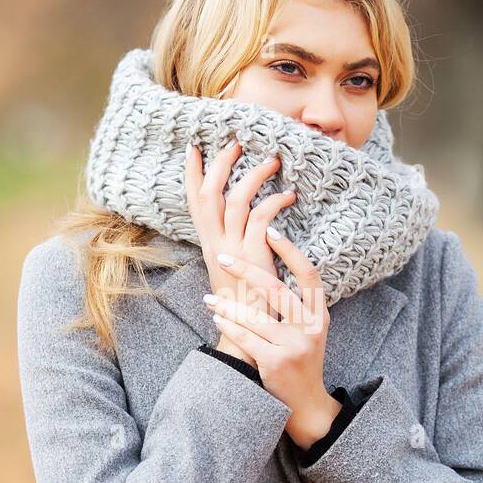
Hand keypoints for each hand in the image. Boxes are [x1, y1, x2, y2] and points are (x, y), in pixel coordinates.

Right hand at [186, 139, 295, 367]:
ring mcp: (233, 251)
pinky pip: (260, 219)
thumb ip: (236, 246)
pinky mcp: (253, 258)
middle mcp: (216, 246)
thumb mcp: (236, 270)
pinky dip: (275, 202)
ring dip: (253, 176)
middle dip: (220, 164)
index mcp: (210, 246)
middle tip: (236, 143)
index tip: (196, 147)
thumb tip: (248, 220)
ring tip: (273, 162)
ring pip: (235, 200)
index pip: (195, 203)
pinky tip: (289, 196)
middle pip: (208, 194)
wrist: (249, 339)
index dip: (192, 174)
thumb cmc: (248, 306)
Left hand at [202, 230, 340, 452]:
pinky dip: (228, 326)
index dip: (290, 251)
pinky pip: (245, 337)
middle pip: (276, 289)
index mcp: (320, 314)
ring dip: (227, 305)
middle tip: (223, 257)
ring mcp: (295, 346)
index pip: (308, 274)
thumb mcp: (308, 330)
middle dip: (245, 270)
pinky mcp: (276, 362)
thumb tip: (265, 268)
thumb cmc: (299, 360)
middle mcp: (311, 327)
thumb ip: (295, 304)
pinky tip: (217, 319)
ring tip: (209, 299)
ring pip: (254, 315)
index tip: (269, 231)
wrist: (305, 404)